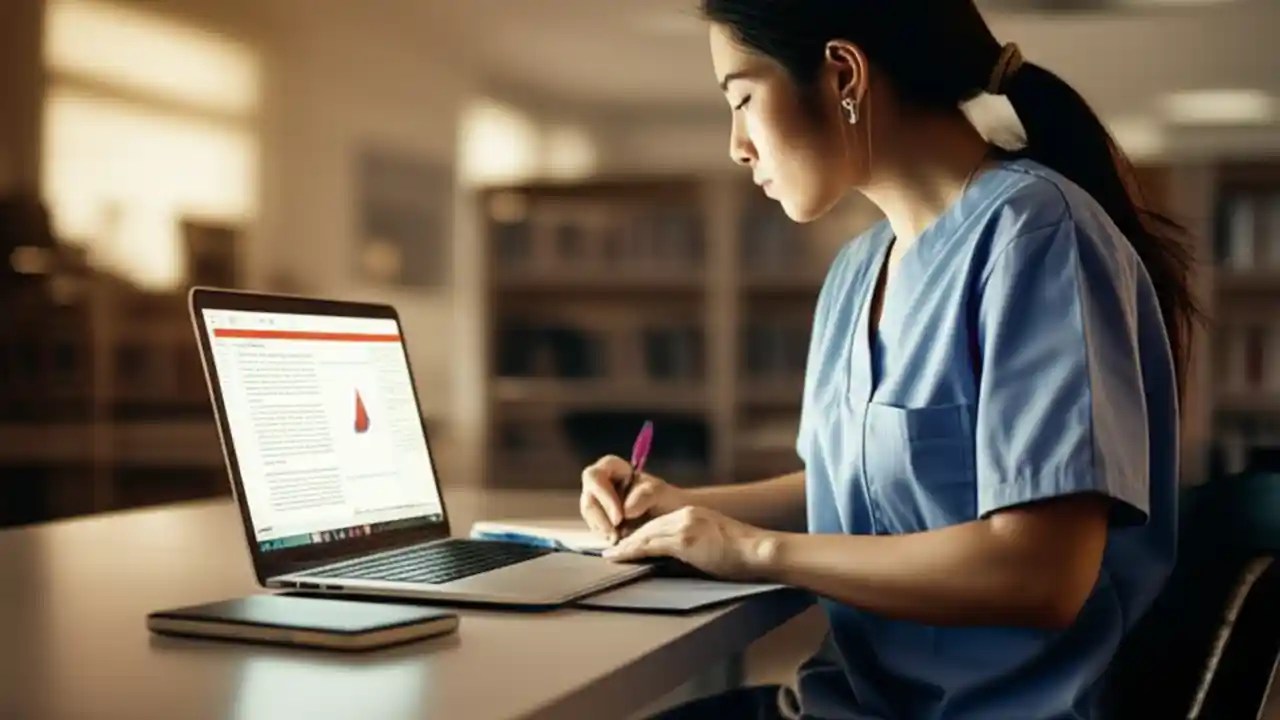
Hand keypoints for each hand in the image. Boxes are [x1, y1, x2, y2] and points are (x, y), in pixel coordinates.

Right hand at [579, 455, 685, 543]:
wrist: (674, 517)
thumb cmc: (667, 499)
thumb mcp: (661, 493)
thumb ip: (645, 495)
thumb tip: (626, 510)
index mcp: (612, 467)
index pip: (595, 477)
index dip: (603, 496)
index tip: (619, 517)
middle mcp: (601, 483)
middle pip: (588, 498)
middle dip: (601, 519)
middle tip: (616, 536)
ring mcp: (597, 501)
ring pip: (588, 515)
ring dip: (602, 530)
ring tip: (618, 540)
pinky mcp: (599, 519)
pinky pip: (594, 527)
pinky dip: (604, 536)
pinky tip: (617, 541)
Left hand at [602, 506, 774, 580]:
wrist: (759, 552)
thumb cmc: (741, 556)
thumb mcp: (712, 546)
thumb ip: (690, 548)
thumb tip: (668, 563)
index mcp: (693, 514)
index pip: (659, 523)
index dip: (640, 534)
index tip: (625, 544)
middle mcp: (686, 514)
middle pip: (649, 526)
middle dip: (628, 538)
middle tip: (611, 551)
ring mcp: (685, 524)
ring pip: (647, 533)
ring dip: (626, 546)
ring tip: (611, 556)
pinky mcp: (686, 538)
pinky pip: (651, 544)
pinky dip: (632, 550)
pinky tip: (620, 556)